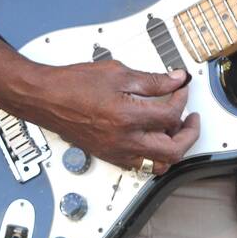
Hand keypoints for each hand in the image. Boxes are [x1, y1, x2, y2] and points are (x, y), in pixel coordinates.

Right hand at [26, 59, 199, 175]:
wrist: (46, 98)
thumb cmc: (73, 84)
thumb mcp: (118, 73)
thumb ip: (152, 80)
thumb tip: (175, 80)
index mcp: (127, 117)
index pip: (171, 115)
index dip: (182, 100)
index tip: (180, 89)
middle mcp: (124, 140)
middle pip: (173, 150)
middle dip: (189, 134)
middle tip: (191, 119)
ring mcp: (117, 152)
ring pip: (158, 164)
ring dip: (172, 148)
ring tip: (173, 130)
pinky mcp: (109, 156)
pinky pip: (141, 164)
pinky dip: (153, 154)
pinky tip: (152, 137)